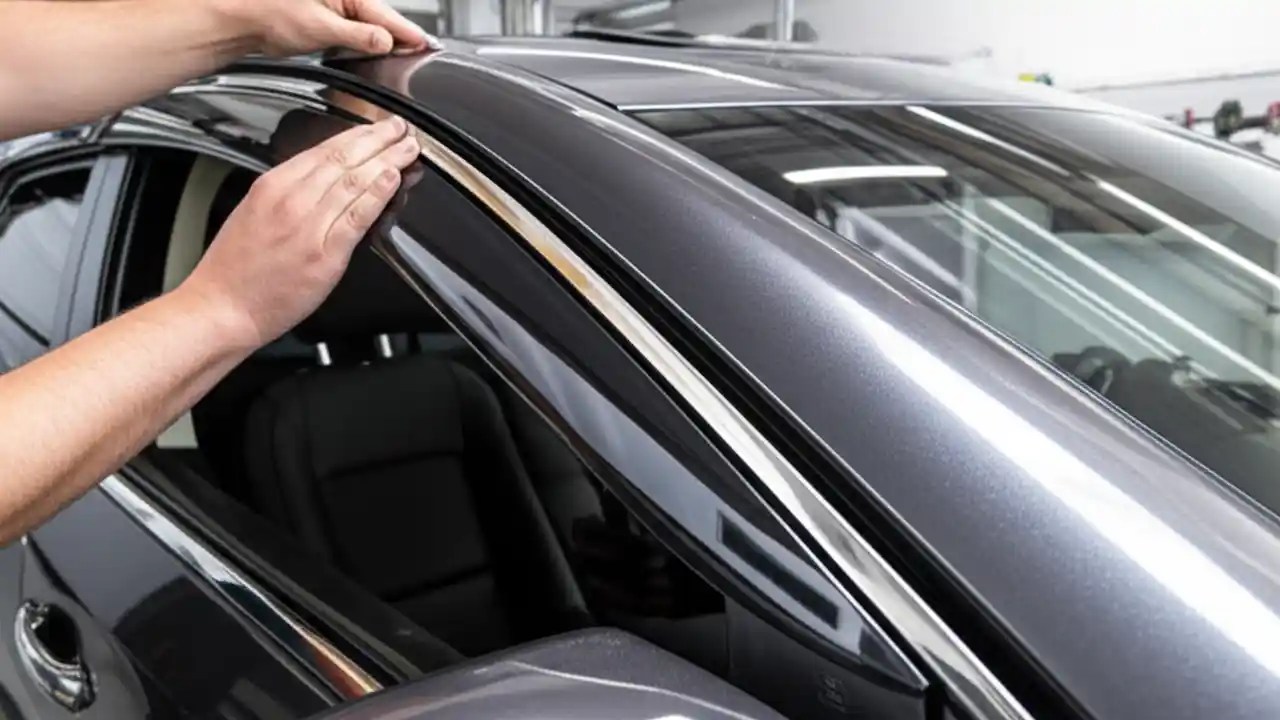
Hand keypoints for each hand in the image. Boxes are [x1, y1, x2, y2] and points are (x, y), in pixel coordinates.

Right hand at [179, 116, 420, 347]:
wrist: (220, 308)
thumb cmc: (234, 270)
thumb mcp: (253, 213)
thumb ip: (288, 195)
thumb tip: (322, 181)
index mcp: (272, 186)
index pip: (323, 149)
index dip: (357, 135)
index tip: (377, 127)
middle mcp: (290, 200)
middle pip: (343, 159)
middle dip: (377, 140)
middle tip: (400, 128)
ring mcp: (308, 227)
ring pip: (354, 182)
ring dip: (386, 161)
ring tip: (408, 149)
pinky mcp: (324, 255)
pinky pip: (357, 217)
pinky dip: (377, 195)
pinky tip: (393, 179)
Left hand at [219, 0, 437, 56]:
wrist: (238, 20)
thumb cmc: (267, 15)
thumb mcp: (320, 28)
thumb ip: (358, 35)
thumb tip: (385, 39)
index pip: (385, 15)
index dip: (407, 31)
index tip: (425, 43)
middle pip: (379, 18)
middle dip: (399, 34)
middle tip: (422, 48)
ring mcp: (331, 5)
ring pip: (366, 23)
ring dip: (383, 37)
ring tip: (405, 48)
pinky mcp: (322, 16)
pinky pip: (352, 26)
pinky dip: (365, 37)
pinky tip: (374, 45)